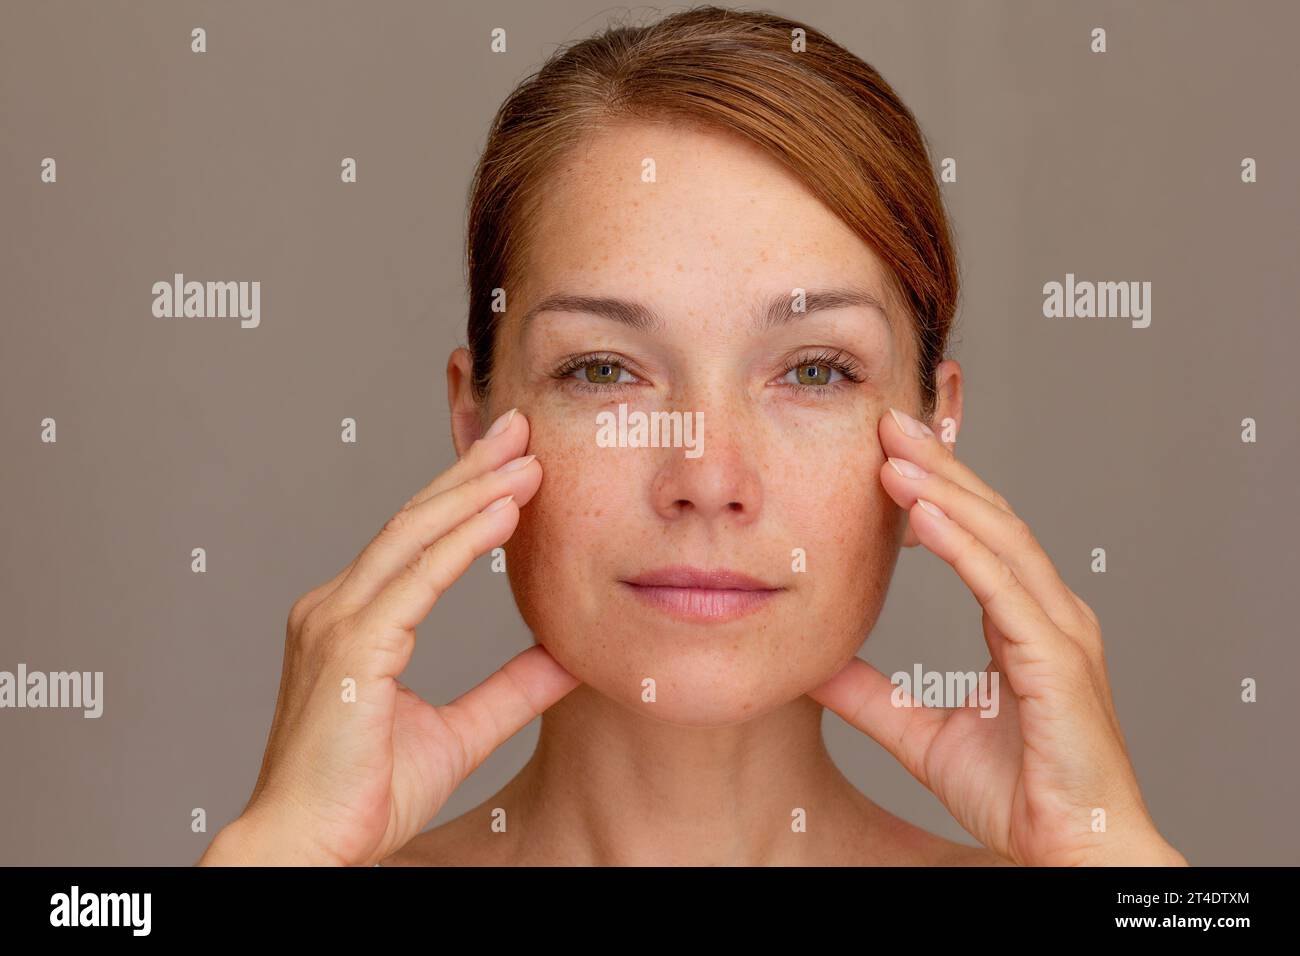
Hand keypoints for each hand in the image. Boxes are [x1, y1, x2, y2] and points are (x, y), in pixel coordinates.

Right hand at [197, 408, 578, 865]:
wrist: (308, 848)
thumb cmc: (363, 796)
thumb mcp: (459, 734)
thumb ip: (510, 691)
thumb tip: (567, 658)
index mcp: (355, 620)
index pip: (416, 539)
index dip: (465, 494)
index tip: (513, 460)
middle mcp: (336, 606)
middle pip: (415, 520)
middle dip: (471, 468)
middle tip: (521, 426)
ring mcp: (335, 621)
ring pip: (415, 537)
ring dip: (476, 492)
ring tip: (528, 457)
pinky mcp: (349, 648)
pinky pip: (416, 582)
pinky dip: (462, 543)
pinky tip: (504, 513)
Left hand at [809, 406, 1186, 866]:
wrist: (1071, 850)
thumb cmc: (1020, 793)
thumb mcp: (922, 734)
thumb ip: (873, 697)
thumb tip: (816, 667)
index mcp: (1023, 622)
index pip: (978, 535)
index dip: (937, 488)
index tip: (888, 450)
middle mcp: (1048, 613)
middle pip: (989, 519)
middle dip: (938, 466)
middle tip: (888, 420)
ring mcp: (1058, 632)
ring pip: (998, 541)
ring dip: (944, 492)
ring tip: (893, 452)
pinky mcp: (1057, 660)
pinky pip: (1004, 591)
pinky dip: (964, 549)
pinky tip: (923, 516)